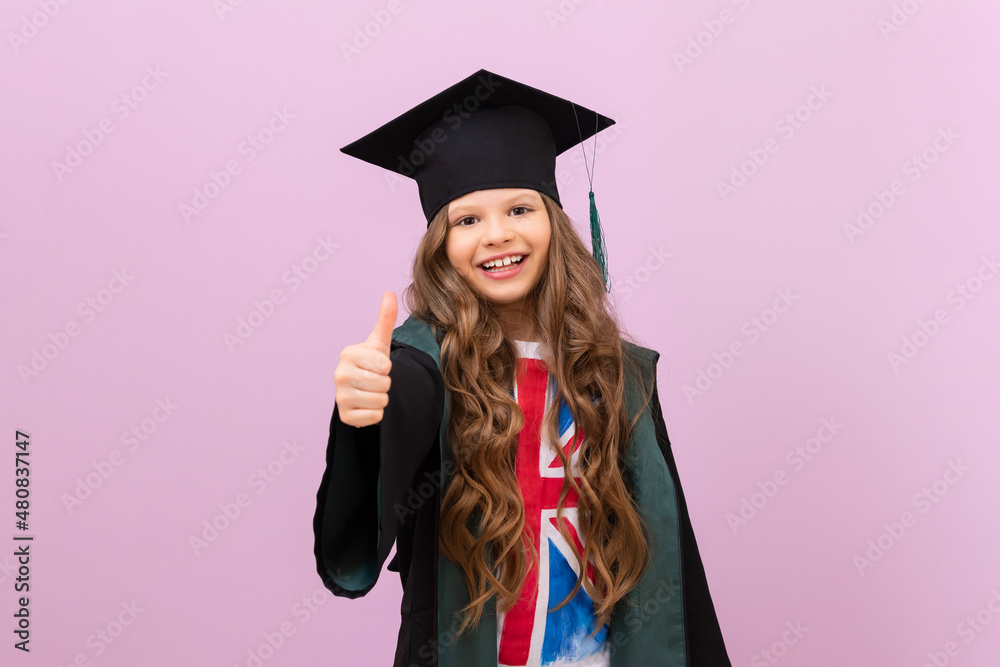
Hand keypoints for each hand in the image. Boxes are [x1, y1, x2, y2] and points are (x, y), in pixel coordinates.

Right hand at [334, 291, 396, 426]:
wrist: (360, 388)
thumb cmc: (371, 363)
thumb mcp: (379, 342)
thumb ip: (385, 319)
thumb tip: (390, 293)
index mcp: (348, 354)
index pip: (384, 365)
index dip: (387, 367)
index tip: (377, 366)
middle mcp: (339, 375)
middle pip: (384, 384)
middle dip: (385, 384)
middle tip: (375, 380)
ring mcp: (339, 397)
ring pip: (381, 401)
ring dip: (382, 398)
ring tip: (371, 392)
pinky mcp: (344, 416)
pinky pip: (375, 417)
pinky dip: (376, 414)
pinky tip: (366, 406)